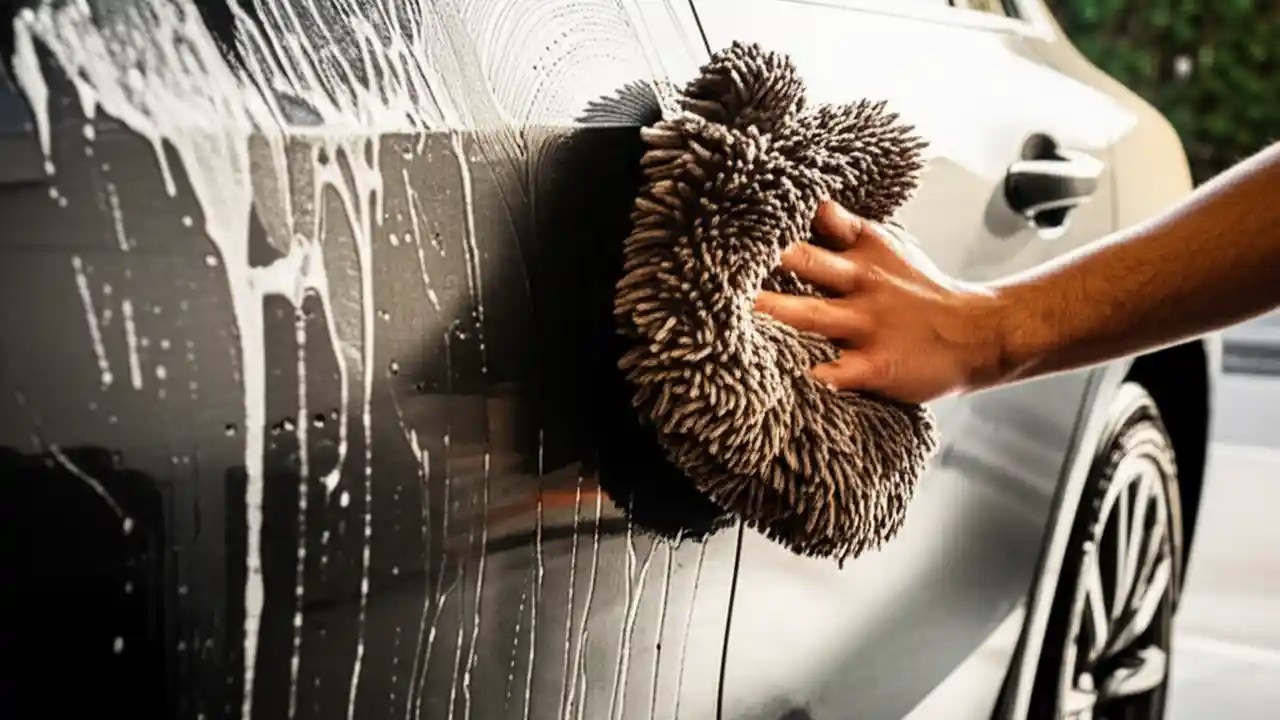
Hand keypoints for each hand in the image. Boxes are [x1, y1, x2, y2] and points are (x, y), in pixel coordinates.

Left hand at [754, 200, 1008, 403]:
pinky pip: (842, 370)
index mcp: (865, 251)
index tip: (747, 210)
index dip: (784, 213)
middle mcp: (862, 282)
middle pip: (810, 261)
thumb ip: (844, 228)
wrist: (978, 332)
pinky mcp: (877, 365)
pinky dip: (821, 373)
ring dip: (779, 310)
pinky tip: (798, 375)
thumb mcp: (888, 247)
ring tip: (746, 309)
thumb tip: (808, 200)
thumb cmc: (921, 291)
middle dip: (772, 258)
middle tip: (727, 258)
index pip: (822, 220)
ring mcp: (869, 324)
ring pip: (814, 314)